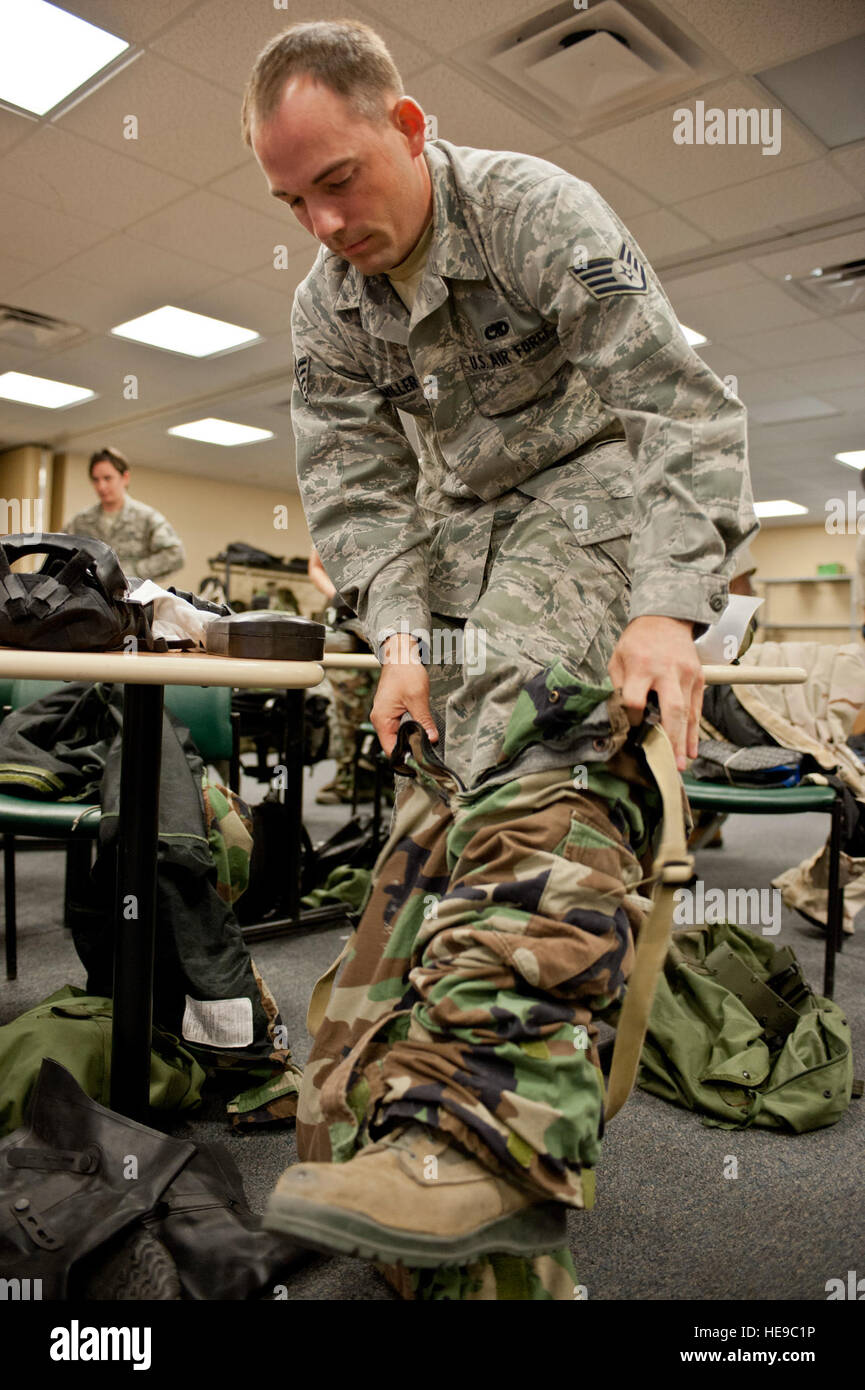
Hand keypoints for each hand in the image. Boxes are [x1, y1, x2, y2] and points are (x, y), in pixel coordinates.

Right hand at [372, 633, 438, 756]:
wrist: (400, 655)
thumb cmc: (405, 672)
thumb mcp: (417, 698)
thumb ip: (423, 720)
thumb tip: (431, 739)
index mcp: (382, 719)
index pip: (390, 749)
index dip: (405, 758)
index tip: (420, 763)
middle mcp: (381, 720)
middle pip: (393, 745)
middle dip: (409, 750)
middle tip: (427, 756)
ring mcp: (385, 716)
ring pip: (397, 736)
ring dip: (410, 740)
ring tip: (426, 745)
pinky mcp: (391, 711)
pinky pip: (399, 727)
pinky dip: (410, 731)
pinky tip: (422, 731)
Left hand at [608, 616, 702, 771]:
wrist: (666, 618)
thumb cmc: (637, 642)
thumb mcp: (618, 658)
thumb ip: (619, 686)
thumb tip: (620, 717)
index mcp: (642, 666)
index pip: (636, 700)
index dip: (632, 717)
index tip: (631, 725)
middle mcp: (668, 672)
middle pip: (671, 709)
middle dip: (670, 739)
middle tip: (667, 765)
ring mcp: (687, 675)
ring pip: (688, 713)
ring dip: (684, 741)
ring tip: (680, 765)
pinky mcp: (699, 678)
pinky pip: (698, 709)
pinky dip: (694, 731)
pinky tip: (691, 749)